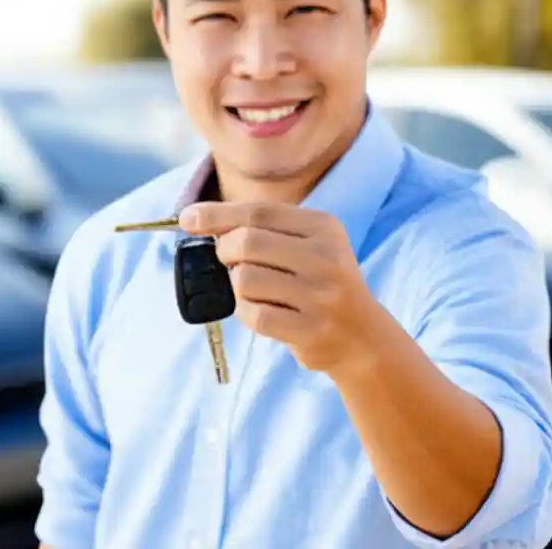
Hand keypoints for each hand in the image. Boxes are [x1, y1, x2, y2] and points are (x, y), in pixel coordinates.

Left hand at [179, 201, 384, 374]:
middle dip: (225, 252)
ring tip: (258, 292)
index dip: (217, 214)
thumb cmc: (319, 284)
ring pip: (244, 280)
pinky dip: (246, 313)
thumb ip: (258, 229)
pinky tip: (264, 312)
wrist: (364, 338)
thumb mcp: (305, 245)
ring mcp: (320, 296)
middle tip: (230, 263)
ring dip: (238, 287)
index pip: (258, 212)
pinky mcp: (310, 329)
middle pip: (246, 243)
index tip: (187, 218)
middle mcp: (326, 257)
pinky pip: (253, 314)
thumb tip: (194, 218)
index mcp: (324, 228)